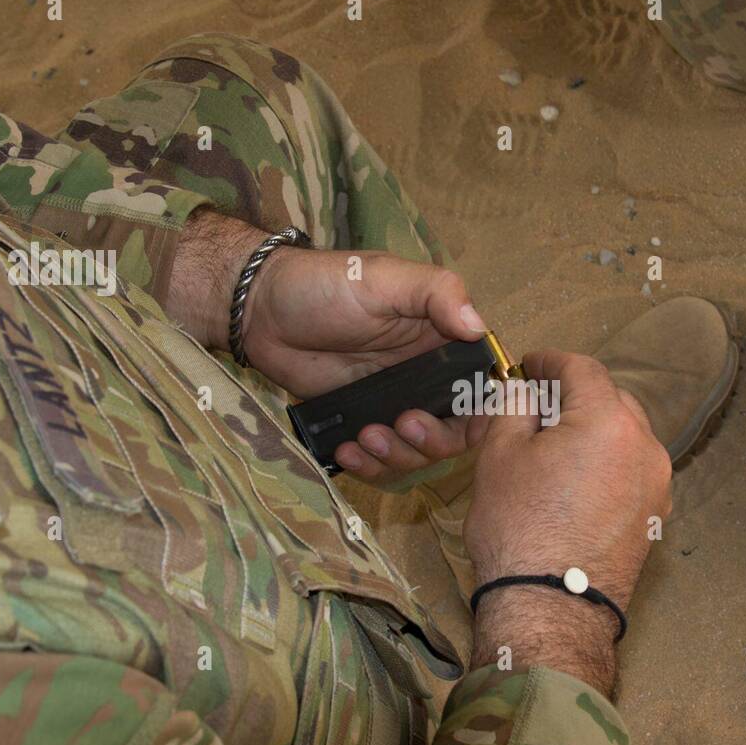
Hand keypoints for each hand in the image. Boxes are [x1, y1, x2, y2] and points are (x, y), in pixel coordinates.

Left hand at [172, 209, 487, 481]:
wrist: (260, 310)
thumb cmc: (326, 284)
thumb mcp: (385, 279)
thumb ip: (436, 294)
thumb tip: (479, 327)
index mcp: (443, 341)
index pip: (483, 384)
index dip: (485, 408)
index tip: (466, 418)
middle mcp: (425, 378)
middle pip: (456, 430)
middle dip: (435, 439)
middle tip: (403, 423)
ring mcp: (393, 404)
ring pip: (418, 451)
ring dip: (399, 454)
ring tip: (365, 436)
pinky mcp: (361, 423)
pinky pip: (379, 460)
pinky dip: (369, 465)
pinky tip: (347, 451)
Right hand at [461, 350, 671, 692]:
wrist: (549, 610)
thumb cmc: (519, 531)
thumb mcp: (500, 456)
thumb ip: (514, 408)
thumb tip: (524, 391)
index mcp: (609, 421)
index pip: (583, 369)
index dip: (551, 361)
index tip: (530, 365)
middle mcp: (646, 447)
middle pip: (611, 400)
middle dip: (574, 397)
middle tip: (535, 407)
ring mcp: (657, 485)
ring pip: (625, 437)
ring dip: (593, 432)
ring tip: (554, 449)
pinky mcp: (656, 518)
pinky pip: (631, 473)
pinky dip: (606, 466)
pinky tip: (575, 483)